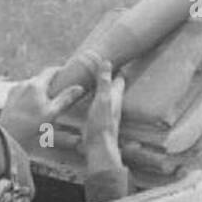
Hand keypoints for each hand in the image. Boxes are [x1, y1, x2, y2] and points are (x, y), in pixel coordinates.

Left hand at [0, 65, 85, 151]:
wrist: (9, 135)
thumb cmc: (31, 125)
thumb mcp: (52, 112)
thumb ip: (65, 99)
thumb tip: (79, 88)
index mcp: (36, 85)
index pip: (50, 70)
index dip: (59, 70)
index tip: (65, 73)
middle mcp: (24, 83)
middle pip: (40, 78)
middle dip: (49, 82)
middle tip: (58, 90)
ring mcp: (15, 90)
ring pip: (31, 85)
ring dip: (39, 89)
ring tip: (45, 101)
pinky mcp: (10, 97)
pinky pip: (23, 91)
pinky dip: (30, 95)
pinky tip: (32, 107)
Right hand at [81, 58, 125, 176]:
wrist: (98, 145)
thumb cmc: (102, 122)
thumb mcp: (103, 99)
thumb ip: (105, 81)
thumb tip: (107, 62)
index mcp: (116, 94)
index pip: (119, 76)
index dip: (115, 66)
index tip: (109, 56)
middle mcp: (112, 100)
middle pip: (112, 83)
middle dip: (107, 73)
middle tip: (97, 62)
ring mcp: (104, 108)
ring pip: (103, 91)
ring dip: (98, 82)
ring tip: (88, 72)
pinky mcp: (96, 115)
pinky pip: (94, 99)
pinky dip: (90, 92)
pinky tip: (83, 91)